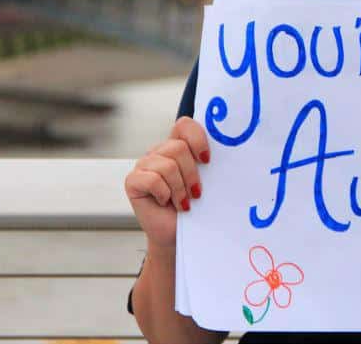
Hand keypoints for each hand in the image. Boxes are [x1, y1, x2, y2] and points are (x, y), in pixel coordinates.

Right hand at [124, 116, 210, 250]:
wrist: (176, 235)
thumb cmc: (194, 209)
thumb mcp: (205, 182)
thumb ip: (208, 162)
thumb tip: (228, 150)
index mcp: (177, 145)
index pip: (184, 125)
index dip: (197, 139)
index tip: (207, 161)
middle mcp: (159, 152)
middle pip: (178, 148)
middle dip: (191, 174)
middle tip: (196, 193)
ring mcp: (144, 165)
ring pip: (168, 165)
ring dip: (180, 189)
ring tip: (183, 202)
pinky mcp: (133, 181)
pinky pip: (152, 180)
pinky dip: (164, 194)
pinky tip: (165, 202)